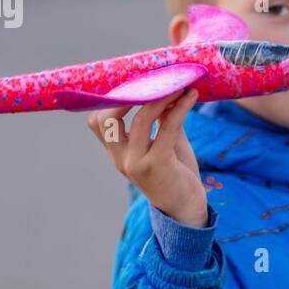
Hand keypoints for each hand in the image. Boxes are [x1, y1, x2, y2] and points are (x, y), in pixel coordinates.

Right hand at [86, 89, 207, 227]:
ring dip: (161, 96)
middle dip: (129, 94)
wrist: (186, 209)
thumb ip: (161, 119)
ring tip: (178, 84)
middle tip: (153, 80)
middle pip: (108, 118)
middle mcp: (120, 159)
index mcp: (116, 153)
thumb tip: (167, 87)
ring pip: (141, 119)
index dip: (110, 99)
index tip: (134, 82)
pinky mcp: (157, 165)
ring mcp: (136, 163)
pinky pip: (166, 128)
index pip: (97, 122)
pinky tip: (190, 96)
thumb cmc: (176, 174)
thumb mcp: (165, 143)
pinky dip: (179, 108)